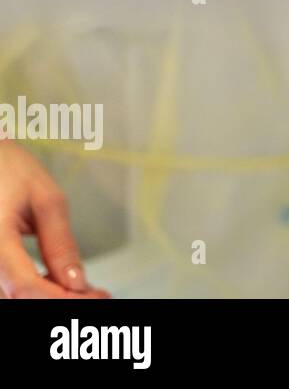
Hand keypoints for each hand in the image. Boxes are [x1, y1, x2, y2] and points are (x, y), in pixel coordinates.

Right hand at [0, 142, 109, 298]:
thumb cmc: (9, 169)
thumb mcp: (46, 200)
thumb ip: (60, 244)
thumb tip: (77, 282)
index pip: (25, 286)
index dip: (61, 298)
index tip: (96, 297)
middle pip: (18, 297)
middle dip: (61, 301)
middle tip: (98, 295)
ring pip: (12, 295)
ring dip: (49, 297)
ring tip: (86, 290)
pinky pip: (6, 285)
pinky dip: (34, 290)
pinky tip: (59, 284)